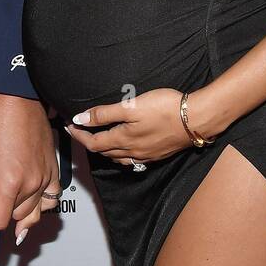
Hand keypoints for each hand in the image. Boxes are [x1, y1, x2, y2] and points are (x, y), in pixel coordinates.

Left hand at [0, 93, 58, 248]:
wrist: (17, 98)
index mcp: (10, 182)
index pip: (0, 222)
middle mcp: (32, 183)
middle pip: (14, 217)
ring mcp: (45, 177)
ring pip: (32, 211)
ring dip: (17, 213)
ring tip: (3, 209)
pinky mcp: (53, 169)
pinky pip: (51, 199)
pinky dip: (41, 208)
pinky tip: (29, 209)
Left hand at [64, 88, 217, 165]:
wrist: (196, 118)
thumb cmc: (164, 108)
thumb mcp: (130, 106)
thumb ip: (104, 114)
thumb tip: (80, 119)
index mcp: (123, 140)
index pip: (93, 142)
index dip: (78, 135)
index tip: (69, 127)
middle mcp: (133, 152)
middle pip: (104, 151)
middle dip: (89, 142)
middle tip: (80, 131)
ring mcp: (146, 155)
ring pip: (119, 157)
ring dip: (105, 150)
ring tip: (99, 139)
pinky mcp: (158, 154)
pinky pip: (134, 159)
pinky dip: (123, 154)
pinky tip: (126, 148)